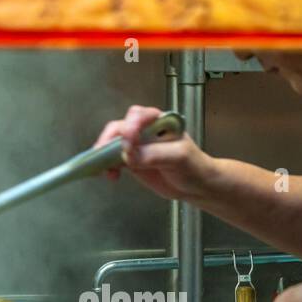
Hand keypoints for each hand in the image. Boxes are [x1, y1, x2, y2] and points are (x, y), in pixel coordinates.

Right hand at [94, 105, 217, 201]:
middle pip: (120, 128)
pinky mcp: (131, 160)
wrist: (197, 185)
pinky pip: (113, 159)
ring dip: (104, 155)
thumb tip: (128, 155)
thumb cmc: (194, 166)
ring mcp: (136, 145)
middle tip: (104, 156)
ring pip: (112, 143)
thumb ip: (154, 154)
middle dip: (109, 141)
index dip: (129, 127)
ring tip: (105, 170)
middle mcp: (145, 130)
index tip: (128, 143)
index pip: (138, 116)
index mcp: (159, 121)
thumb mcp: (178, 157)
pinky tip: (110, 176)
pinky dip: (106, 166)